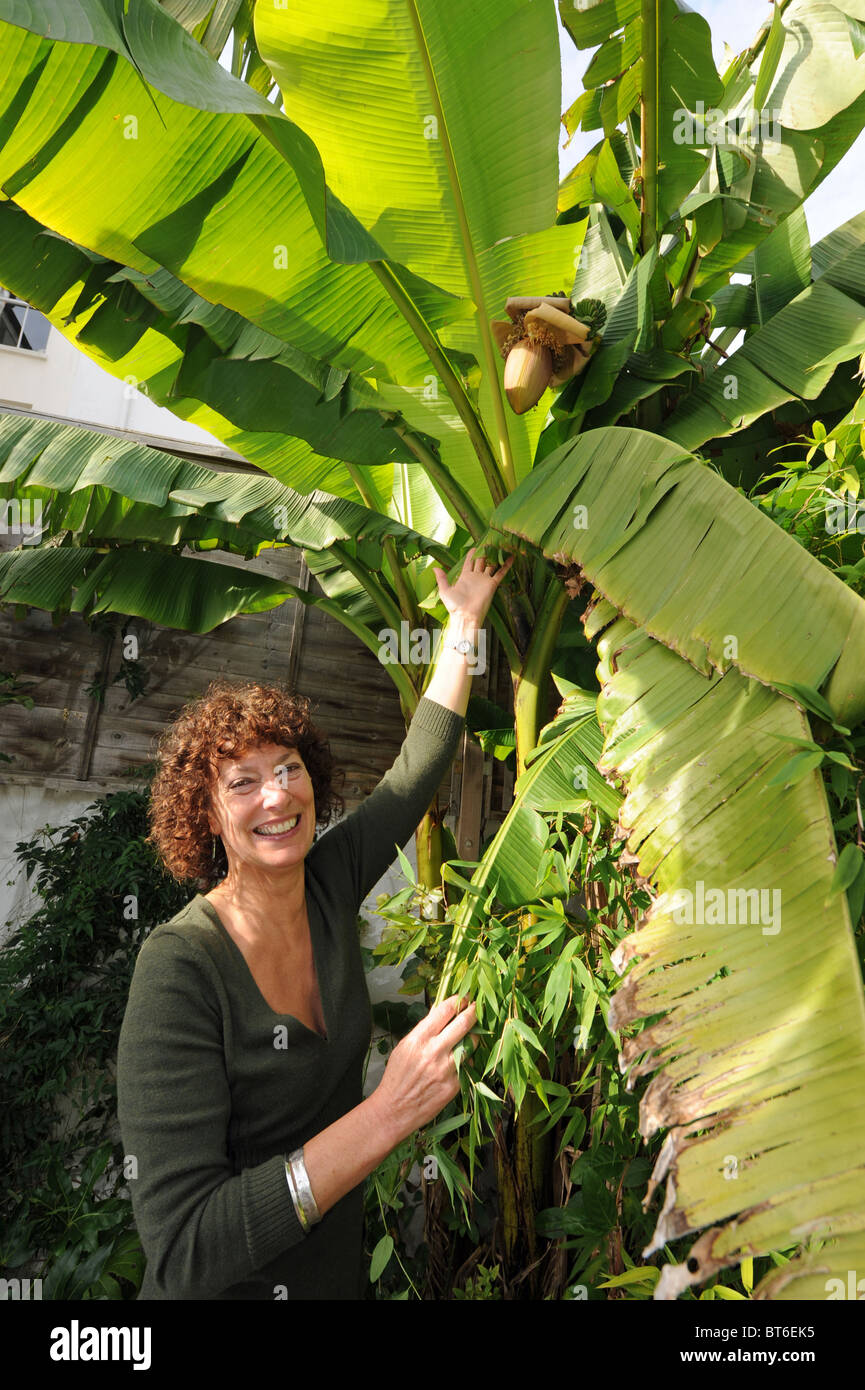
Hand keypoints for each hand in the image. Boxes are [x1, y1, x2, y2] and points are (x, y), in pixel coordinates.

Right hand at [370, 994, 478, 1143]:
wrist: (395, 1109)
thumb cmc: (397, 1077)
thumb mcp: (404, 1047)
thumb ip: (423, 1030)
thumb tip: (440, 1014)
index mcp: (419, 1039)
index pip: (444, 1011)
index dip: (457, 1001)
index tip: (463, 997)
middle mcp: (435, 1052)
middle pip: (463, 1023)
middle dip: (473, 1011)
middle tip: (476, 1006)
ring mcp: (447, 1069)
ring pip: (471, 1044)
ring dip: (473, 1036)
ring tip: (472, 1032)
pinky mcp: (454, 1084)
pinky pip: (467, 1065)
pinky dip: (466, 1059)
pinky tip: (460, 1059)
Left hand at [432, 548, 513, 627]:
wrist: (465, 615)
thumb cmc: (454, 605)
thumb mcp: (445, 591)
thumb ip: (441, 578)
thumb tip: (434, 568)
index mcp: (465, 577)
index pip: (469, 562)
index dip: (472, 554)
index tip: (475, 546)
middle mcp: (476, 577)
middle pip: (481, 561)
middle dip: (484, 552)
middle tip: (489, 542)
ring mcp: (484, 580)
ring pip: (492, 565)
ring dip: (495, 556)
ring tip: (500, 546)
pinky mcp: (492, 584)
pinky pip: (500, 573)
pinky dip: (506, 566)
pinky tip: (511, 557)